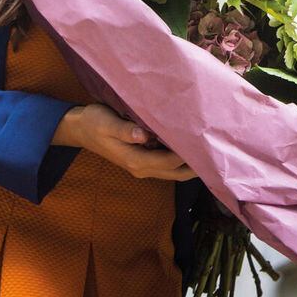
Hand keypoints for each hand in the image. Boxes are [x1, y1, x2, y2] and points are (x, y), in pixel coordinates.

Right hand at [53, 103, 196, 181]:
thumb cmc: (94, 123)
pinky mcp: (143, 159)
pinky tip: (190, 147)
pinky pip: (167, 165)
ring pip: (174, 172)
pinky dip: (181, 160)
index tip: (203, 142)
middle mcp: (142, 168)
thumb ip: (126, 130)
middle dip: (196, 165)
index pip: (169, 162)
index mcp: (135, 161)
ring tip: (208, 150)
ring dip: (190, 164)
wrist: (80, 129)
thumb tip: (144, 136)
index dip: (187, 155)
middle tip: (216, 151)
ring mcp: (143, 166)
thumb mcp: (107, 124)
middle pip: (176, 172)